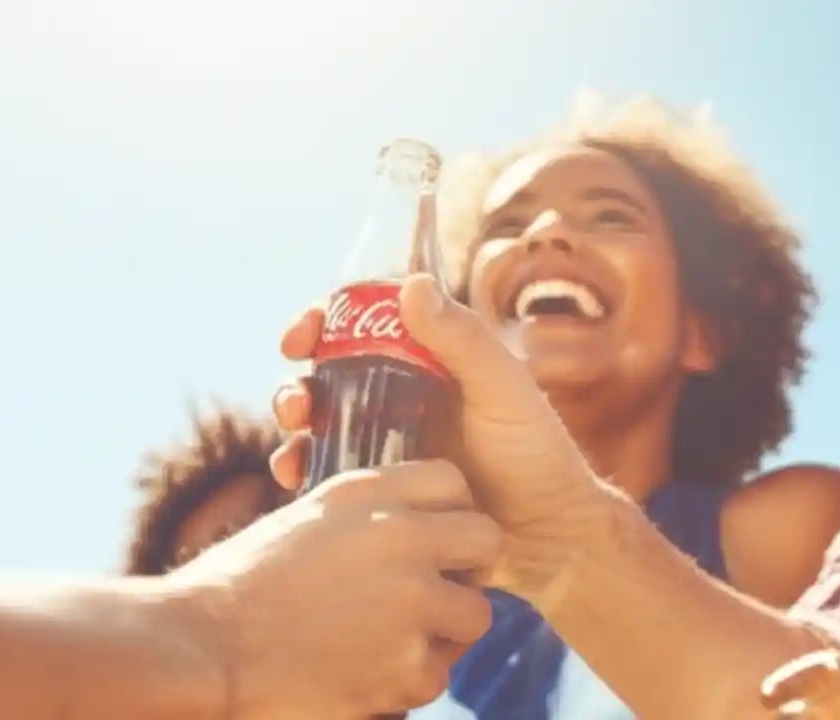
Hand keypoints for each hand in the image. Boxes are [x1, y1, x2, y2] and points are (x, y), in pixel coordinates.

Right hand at [161, 460, 499, 718]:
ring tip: (399, 637)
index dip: (449, 512)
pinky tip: (368, 672)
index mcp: (369, 493)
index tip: (436, 538)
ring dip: (445, 629)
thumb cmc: (239, 584)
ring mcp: (410, 602)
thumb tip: (412, 524)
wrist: (201, 647)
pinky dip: (410, 679)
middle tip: (438, 588)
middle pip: (486, 539)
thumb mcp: (306, 520)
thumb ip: (365, 516)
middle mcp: (400, 538)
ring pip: (476, 612)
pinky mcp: (406, 666)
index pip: (453, 482)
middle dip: (468, 566)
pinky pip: (441, 671)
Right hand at [271, 274, 615, 608]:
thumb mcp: (504, 389)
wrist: (546, 537)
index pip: (359, 323)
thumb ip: (463, 339)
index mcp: (423, 358)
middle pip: (325, 377)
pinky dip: (304, 471)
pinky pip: (329, 473)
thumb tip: (411, 284)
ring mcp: (383, 444)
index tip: (303, 336)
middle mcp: (396, 395)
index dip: (321, 320)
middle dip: (296, 385)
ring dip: (293, 430)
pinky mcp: (378, 489)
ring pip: (318, 426)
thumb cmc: (536, 455)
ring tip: (293, 449)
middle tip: (296, 404)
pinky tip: (298, 482)